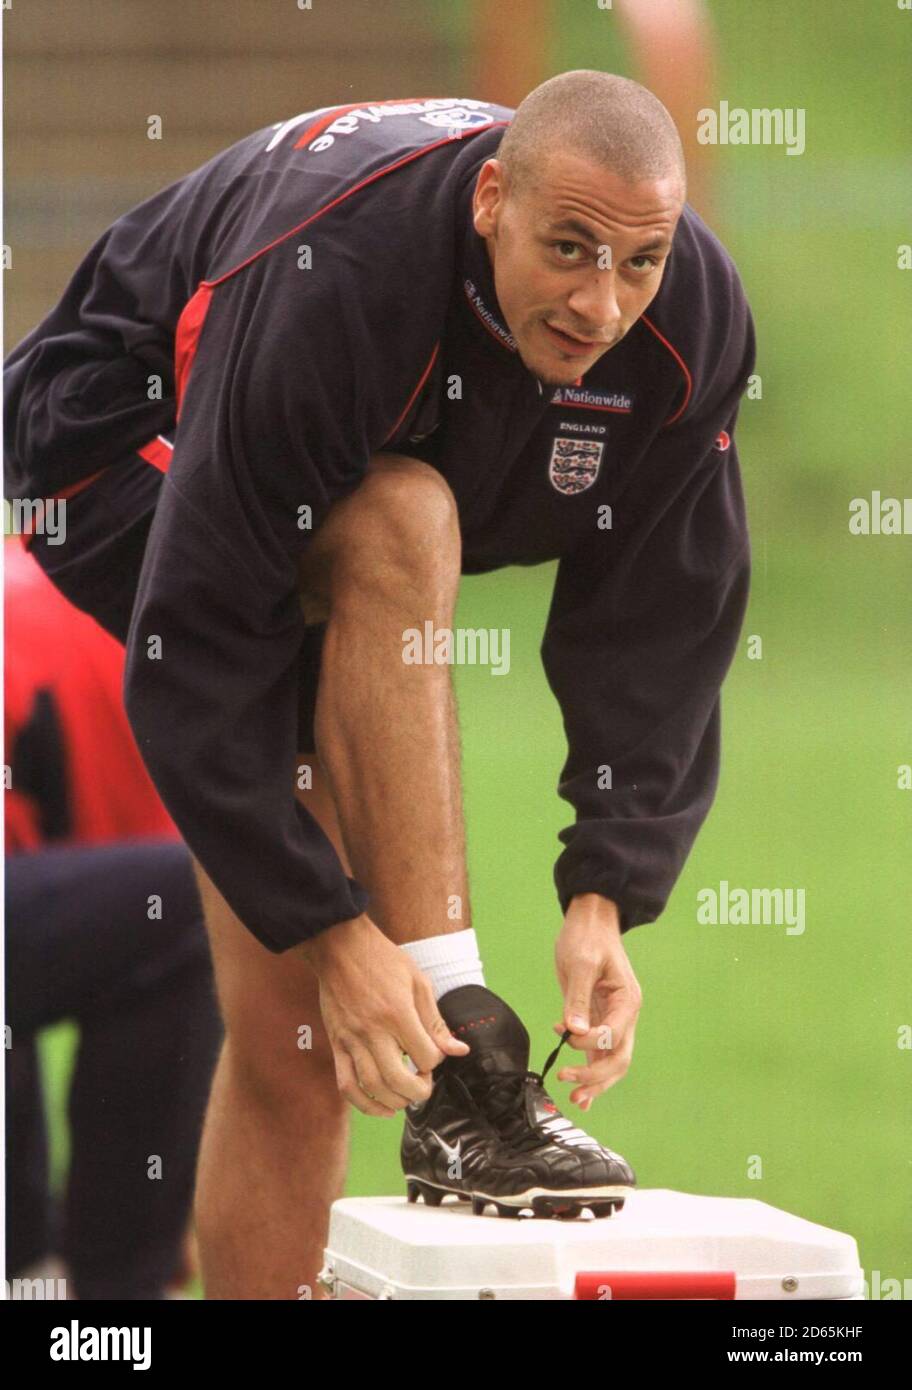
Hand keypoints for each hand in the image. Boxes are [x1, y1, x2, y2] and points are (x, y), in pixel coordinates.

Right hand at [296, 916, 469, 1116]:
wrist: (341, 948)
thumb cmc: (383, 961)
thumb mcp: (418, 982)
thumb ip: (436, 1021)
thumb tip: (459, 1051)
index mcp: (397, 1013)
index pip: (424, 1056)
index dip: (435, 1062)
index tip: (434, 1054)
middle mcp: (372, 1030)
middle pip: (397, 1080)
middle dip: (418, 1092)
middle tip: (424, 1086)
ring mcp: (351, 1039)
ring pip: (372, 1086)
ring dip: (394, 1100)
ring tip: (406, 1096)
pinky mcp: (337, 1043)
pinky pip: (346, 1084)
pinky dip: (364, 1104)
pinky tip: (382, 1107)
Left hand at [552, 894, 642, 1110]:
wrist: (589, 921)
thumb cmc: (588, 937)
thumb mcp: (581, 964)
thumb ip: (578, 999)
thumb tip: (574, 1031)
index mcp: (627, 1000)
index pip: (614, 1035)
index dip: (590, 1043)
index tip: (566, 1036)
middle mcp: (626, 1014)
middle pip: (619, 1058)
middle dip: (596, 1077)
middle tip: (569, 1087)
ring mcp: (615, 1019)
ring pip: (612, 1060)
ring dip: (596, 1081)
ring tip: (575, 1098)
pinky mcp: (600, 1019)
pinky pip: (600, 1052)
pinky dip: (591, 1070)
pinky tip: (579, 1088)